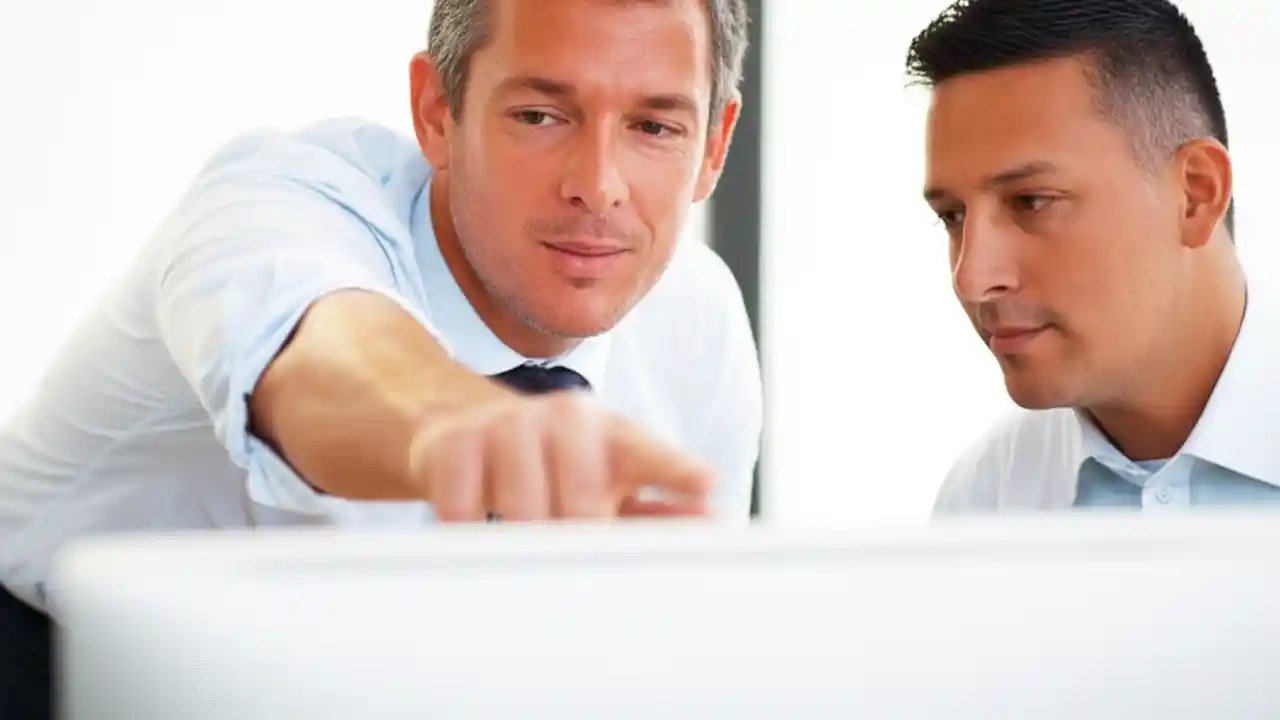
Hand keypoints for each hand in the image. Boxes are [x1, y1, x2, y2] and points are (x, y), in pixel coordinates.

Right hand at [408, 390, 713, 521]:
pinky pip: (464, 508)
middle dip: (577, 538)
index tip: (705, 482)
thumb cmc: (556, 464)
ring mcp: (509, 425)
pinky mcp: (456, 441)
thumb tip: (713, 524)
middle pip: (583, 503)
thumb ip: (659, 509)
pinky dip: (470, 526)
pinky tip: (475, 513)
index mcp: (614, 434)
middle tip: (568, 546)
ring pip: (523, 510)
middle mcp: (567, 419)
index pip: (650, 453)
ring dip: (523, 536)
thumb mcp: (611, 481)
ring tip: (522, 527)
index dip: (676, 469)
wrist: (466, 426)